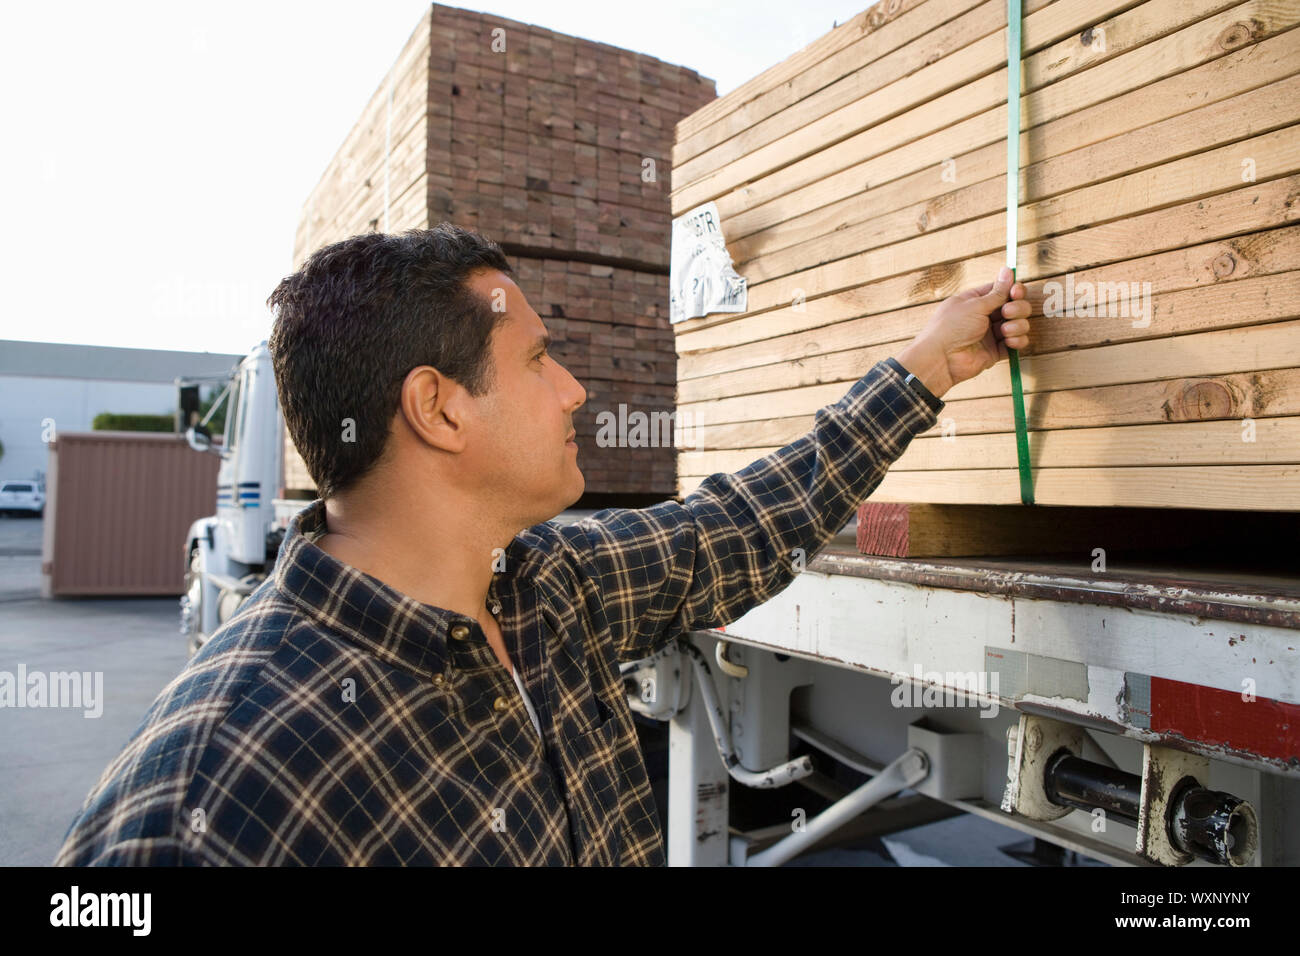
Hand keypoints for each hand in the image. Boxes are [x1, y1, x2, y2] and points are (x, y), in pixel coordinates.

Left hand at [896, 266, 1032, 397]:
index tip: (1016, 292)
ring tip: (1004, 331)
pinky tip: (1009, 341)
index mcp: (976, 301)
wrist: (941, 359)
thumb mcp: (975, 305)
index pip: (1002, 290)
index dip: (1013, 290)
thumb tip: (1008, 270)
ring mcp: (991, 334)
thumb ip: (996, 292)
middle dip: (1017, 308)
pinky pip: (1015, 343)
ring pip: (1018, 324)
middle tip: (1007, 313)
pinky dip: (1017, 341)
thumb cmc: (951, 328)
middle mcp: (984, 316)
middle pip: (1014, 306)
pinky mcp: (995, 351)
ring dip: (1017, 325)